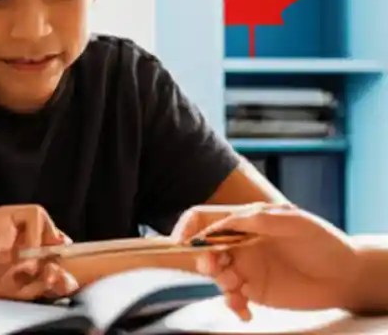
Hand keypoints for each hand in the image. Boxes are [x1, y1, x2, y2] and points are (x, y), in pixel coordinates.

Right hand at [171, 203, 360, 320]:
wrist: (346, 275)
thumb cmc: (324, 242)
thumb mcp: (297, 223)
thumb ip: (263, 220)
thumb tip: (228, 222)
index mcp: (245, 221)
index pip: (204, 218)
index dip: (188, 227)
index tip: (183, 241)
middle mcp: (239, 243)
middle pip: (203, 248)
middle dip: (203, 259)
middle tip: (215, 269)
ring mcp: (245, 267)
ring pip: (215, 274)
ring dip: (219, 282)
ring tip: (238, 289)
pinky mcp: (253, 290)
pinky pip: (231, 298)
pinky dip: (232, 305)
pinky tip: (244, 311)